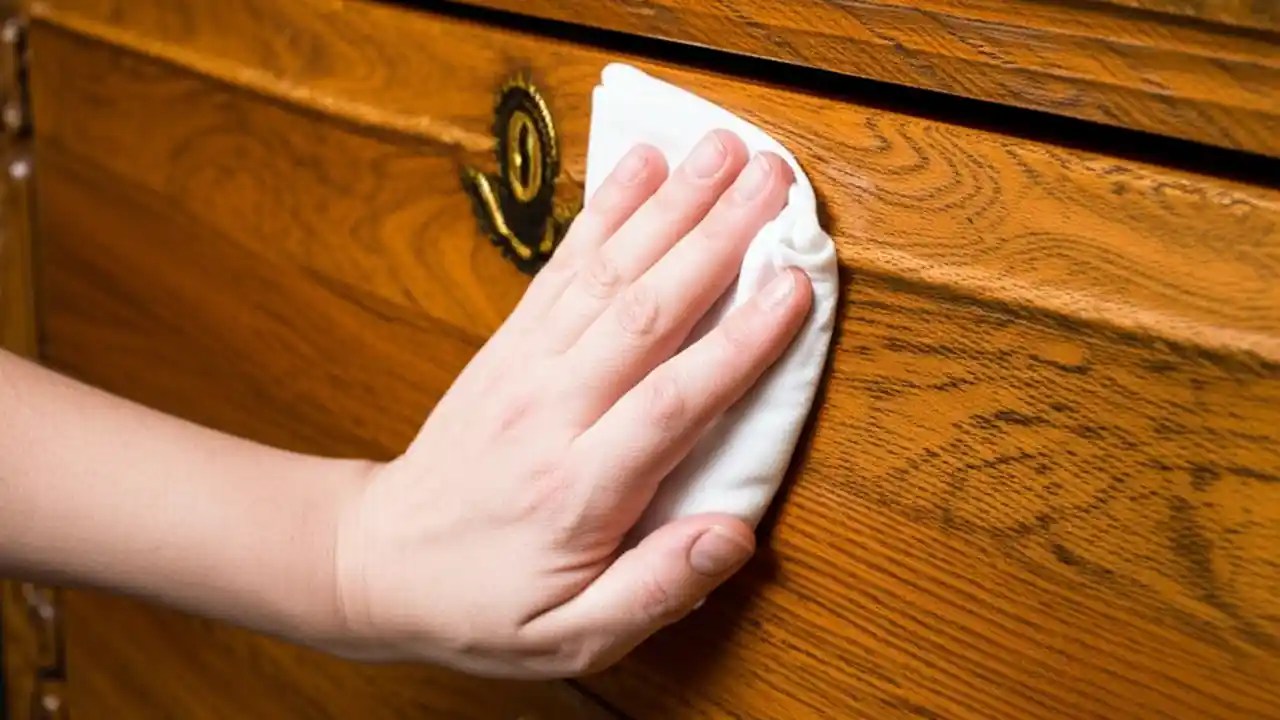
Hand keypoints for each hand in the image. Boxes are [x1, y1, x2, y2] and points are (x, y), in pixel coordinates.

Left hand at [333, 130, 812, 677]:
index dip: (737, 343)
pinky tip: (640, 170)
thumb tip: (735, 536)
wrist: (377, 560)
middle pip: (645, 313)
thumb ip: (656, 588)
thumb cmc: (483, 604)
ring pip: (607, 274)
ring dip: (669, 207)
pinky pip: (561, 268)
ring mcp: (526, 367)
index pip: (671, 403)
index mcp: (579, 489)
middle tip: (773, 180)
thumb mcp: (570, 637)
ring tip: (722, 151)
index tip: (793, 287)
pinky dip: (603, 214)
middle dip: (715, 239)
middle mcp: (553, 411)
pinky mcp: (511, 345)